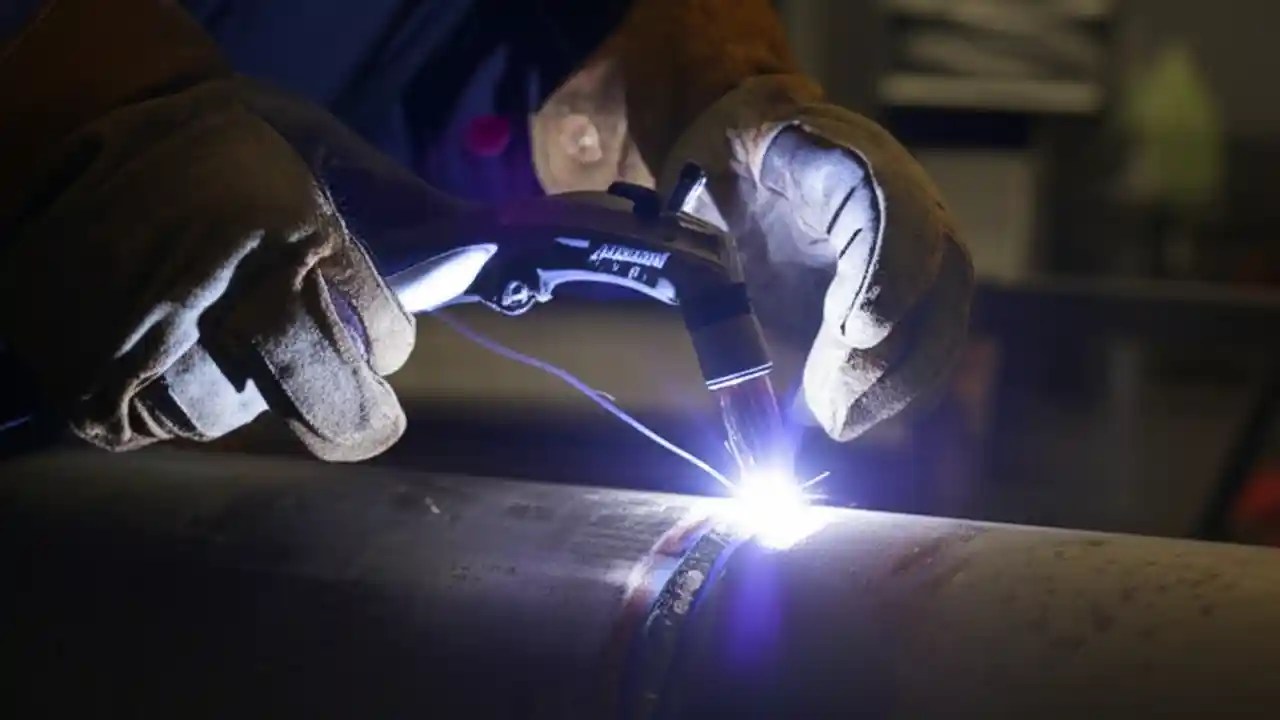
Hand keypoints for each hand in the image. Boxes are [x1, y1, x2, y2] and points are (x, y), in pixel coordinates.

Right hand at [0, 0, 437, 460]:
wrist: (62, 128)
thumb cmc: (210, 139)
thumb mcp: (309, 138)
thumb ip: (395, 195)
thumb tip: (479, 235)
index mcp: (286, 225)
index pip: (379, 328)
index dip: (393, 342)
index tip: (386, 342)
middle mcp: (222, 290)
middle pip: (321, 395)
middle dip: (356, 417)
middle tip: (370, 423)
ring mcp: (151, 342)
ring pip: (236, 415)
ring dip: (254, 396)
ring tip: (240, 352)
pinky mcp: (91, 380)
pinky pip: (159, 424)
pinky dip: (181, 402)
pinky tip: (180, 358)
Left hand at [659, 75, 973, 440]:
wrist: (750, 150)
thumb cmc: (723, 169)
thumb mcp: (699, 200)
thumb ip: (712, 268)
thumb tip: (730, 367)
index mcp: (848, 158)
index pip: (895, 210)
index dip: (887, 274)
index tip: (854, 332)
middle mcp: (906, 198)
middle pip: (937, 277)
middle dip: (889, 355)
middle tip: (832, 413)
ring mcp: (922, 244)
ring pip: (941, 320)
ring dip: (894, 386)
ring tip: (833, 422)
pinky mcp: (917, 290)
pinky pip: (927, 345)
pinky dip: (894, 391)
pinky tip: (846, 416)